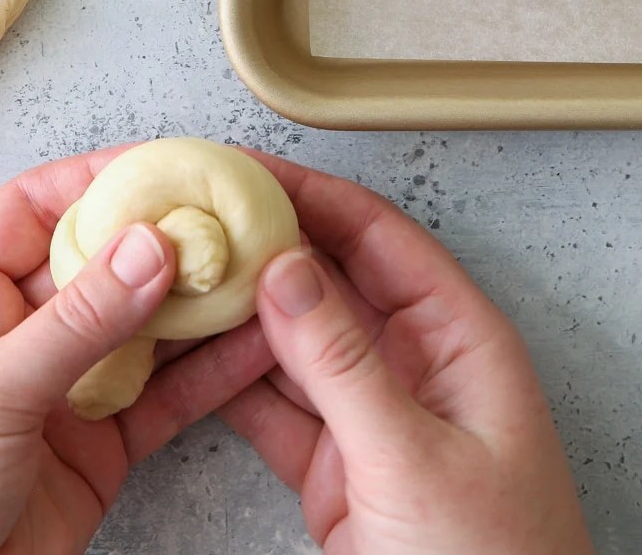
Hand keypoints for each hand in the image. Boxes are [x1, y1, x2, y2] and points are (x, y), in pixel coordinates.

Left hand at [0, 148, 274, 554]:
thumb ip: (77, 321)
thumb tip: (150, 245)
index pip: (34, 208)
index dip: (100, 180)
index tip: (169, 165)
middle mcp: (13, 330)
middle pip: (103, 262)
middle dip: (168, 240)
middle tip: (234, 218)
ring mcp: (60, 385)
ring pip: (143, 325)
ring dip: (201, 302)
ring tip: (264, 271)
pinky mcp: (100, 441)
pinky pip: (164, 393)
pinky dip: (211, 371)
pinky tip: (256, 342)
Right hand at [222, 153, 593, 554]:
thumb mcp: (413, 458)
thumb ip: (345, 361)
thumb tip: (288, 269)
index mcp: (461, 342)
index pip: (381, 239)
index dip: (314, 197)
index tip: (248, 173)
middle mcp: (418, 367)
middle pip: (334, 282)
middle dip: (267, 248)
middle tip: (196, 217)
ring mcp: (376, 418)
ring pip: (298, 342)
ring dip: (242, 313)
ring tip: (180, 276)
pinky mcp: (339, 468)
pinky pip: (279, 406)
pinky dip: (234, 383)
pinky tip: (193, 355)